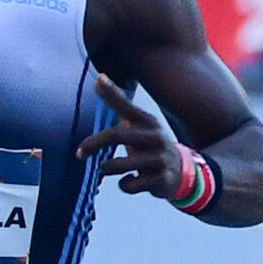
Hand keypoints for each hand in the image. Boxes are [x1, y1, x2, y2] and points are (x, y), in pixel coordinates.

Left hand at [76, 74, 185, 197]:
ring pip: (122, 164)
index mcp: (148, 122)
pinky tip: (128, 181)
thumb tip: (99, 78)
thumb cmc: (150, 145)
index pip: (126, 106)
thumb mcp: (139, 124)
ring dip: (107, 168)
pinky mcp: (161, 180)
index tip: (98, 80)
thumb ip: (119, 103)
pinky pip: (131, 185)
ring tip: (105, 169)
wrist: (182, 173)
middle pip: (117, 135)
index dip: (112, 93)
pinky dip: (124, 185)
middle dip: (93, 144)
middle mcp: (155, 138)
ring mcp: (160, 159)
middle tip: (80, 154)